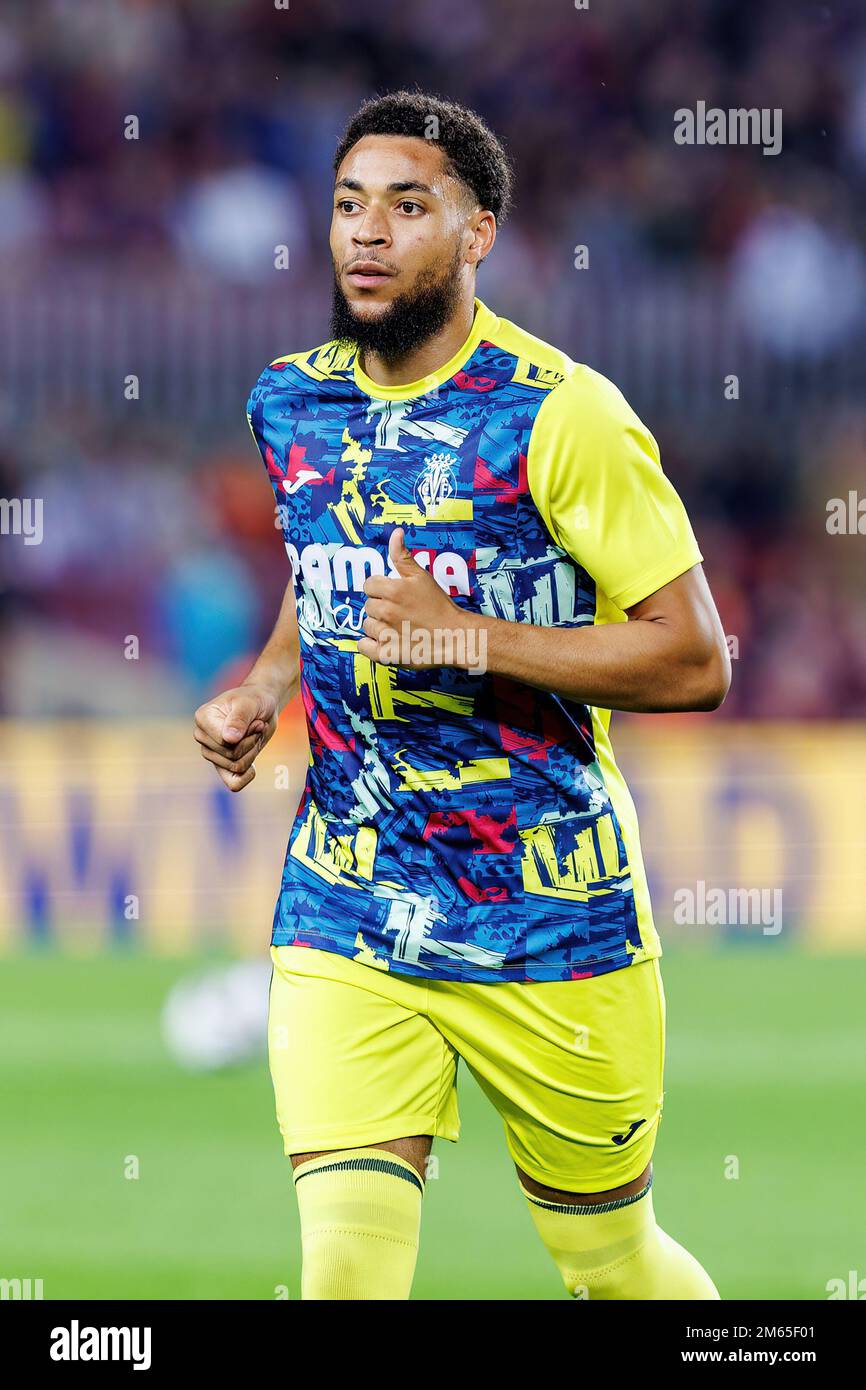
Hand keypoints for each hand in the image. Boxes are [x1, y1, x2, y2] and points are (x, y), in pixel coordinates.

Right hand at [193, 684, 278, 791]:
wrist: (262, 705)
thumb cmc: (255, 700)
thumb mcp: (250, 704)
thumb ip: (239, 719)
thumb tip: (228, 740)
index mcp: (203, 719)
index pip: (225, 743)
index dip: (246, 735)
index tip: (255, 721)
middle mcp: (202, 737)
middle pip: (231, 756)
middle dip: (251, 743)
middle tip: (256, 727)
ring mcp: (210, 752)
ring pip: (236, 768)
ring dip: (252, 752)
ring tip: (253, 735)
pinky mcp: (222, 764)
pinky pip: (233, 784)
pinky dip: (247, 776)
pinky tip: (253, 765)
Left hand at [358, 527, 472, 668]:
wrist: (455, 637)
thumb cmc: (440, 607)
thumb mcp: (422, 577)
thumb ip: (403, 556)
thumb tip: (395, 533)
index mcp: (393, 590)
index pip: (369, 585)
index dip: (380, 590)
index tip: (394, 596)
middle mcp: (386, 611)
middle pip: (368, 605)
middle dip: (381, 607)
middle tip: (401, 613)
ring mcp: (385, 634)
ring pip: (367, 625)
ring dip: (378, 626)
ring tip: (398, 627)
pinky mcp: (386, 654)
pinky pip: (363, 646)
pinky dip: (370, 645)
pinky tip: (386, 642)